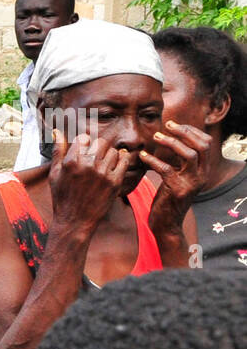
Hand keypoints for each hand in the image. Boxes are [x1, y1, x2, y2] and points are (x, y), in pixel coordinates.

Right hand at [46, 128, 128, 237]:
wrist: (75, 221)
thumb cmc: (62, 197)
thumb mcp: (54, 174)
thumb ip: (58, 151)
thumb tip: (58, 131)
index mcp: (70, 162)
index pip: (83, 138)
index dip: (84, 143)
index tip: (84, 151)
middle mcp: (87, 165)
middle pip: (100, 142)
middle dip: (98, 148)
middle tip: (95, 157)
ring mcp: (102, 173)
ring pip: (113, 151)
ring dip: (109, 155)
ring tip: (103, 165)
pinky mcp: (114, 182)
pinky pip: (123, 161)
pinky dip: (121, 160)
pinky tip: (114, 166)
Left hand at [141, 120, 211, 237]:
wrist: (166, 224)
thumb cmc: (168, 198)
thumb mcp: (179, 177)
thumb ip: (180, 162)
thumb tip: (172, 139)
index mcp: (203, 170)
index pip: (205, 143)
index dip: (191, 131)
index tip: (175, 125)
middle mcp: (202, 175)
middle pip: (202, 145)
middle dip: (185, 131)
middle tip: (168, 124)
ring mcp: (191, 183)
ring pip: (189, 154)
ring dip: (171, 142)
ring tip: (156, 136)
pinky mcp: (176, 190)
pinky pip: (166, 168)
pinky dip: (153, 160)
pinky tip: (143, 156)